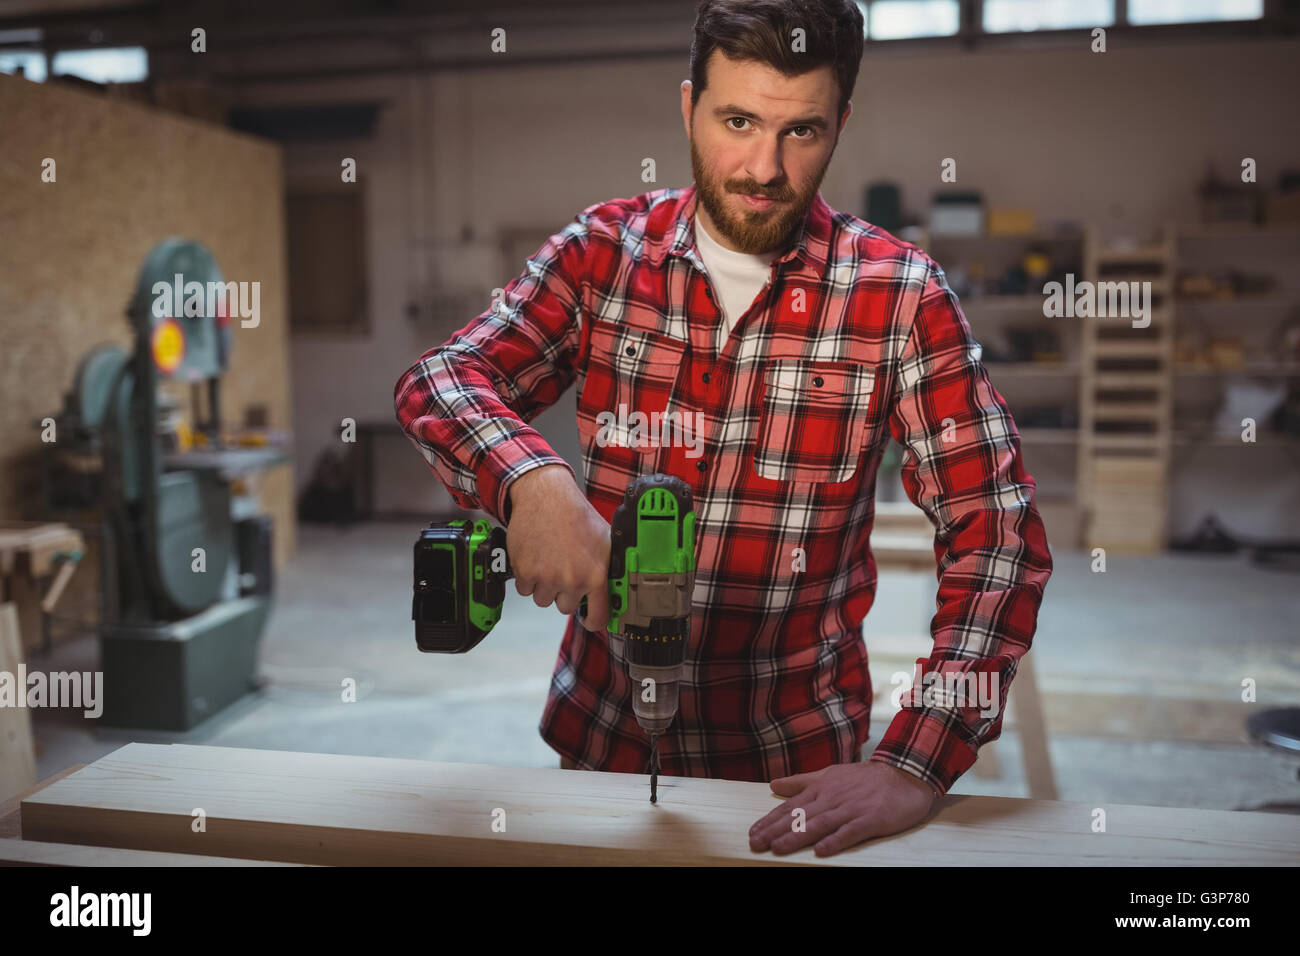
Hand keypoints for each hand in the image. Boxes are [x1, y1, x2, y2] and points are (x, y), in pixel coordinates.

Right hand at [505, 465, 611, 629]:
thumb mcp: (605, 539)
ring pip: (543, 600)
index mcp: (596, 575)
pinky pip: (525, 590)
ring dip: (544, 586)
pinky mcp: (525, 573)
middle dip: (564, 592)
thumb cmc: (575, 514)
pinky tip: (536, 558)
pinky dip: (527, 578)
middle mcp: (572, 580)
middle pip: (565, 607)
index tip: (589, 620)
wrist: (545, 496)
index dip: (593, 621)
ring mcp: (547, 578)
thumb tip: (617, 586)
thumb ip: (609, 567)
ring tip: (550, 560)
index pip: (598, 617)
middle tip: (564, 569)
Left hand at [748, 761, 936, 857]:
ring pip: (820, 824)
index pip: (791, 806)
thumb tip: (774, 785)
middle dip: (776, 831)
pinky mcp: (871, 819)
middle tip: (756, 843)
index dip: (771, 820)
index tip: (753, 832)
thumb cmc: (866, 777)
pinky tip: (821, 851)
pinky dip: (836, 841)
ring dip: (798, 837)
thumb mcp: (831, 774)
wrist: (904, 774)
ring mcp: (851, 809)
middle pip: (800, 817)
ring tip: (779, 848)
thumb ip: (802, 781)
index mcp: (822, 788)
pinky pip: (850, 832)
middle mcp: (832, 798)